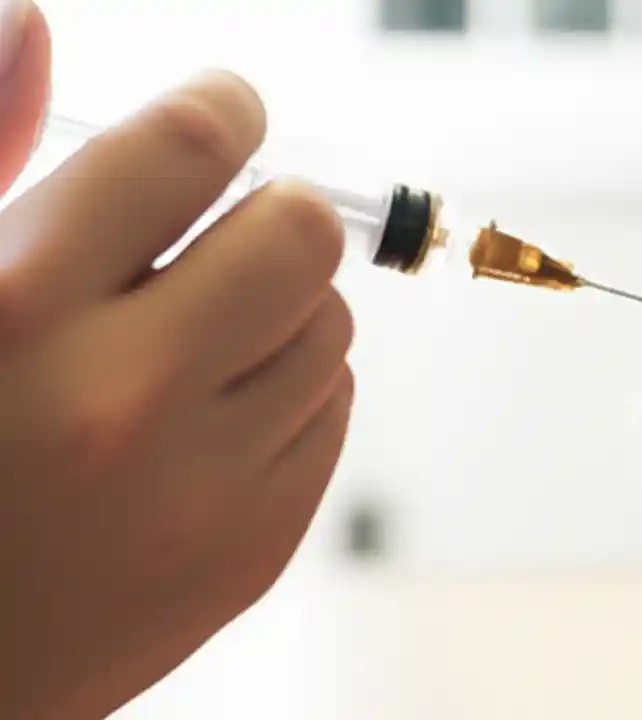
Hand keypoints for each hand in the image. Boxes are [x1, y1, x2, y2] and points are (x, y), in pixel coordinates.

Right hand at [0, 7, 353, 717]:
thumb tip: (29, 23)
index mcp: (14, 313)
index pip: (187, 152)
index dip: (225, 109)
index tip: (229, 111)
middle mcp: (119, 403)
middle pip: (301, 234)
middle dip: (273, 210)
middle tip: (225, 228)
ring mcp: (201, 490)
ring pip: (330, 323)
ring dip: (280, 308)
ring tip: (196, 337)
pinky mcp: (253, 551)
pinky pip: (333, 409)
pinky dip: (291, 388)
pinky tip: (211, 411)